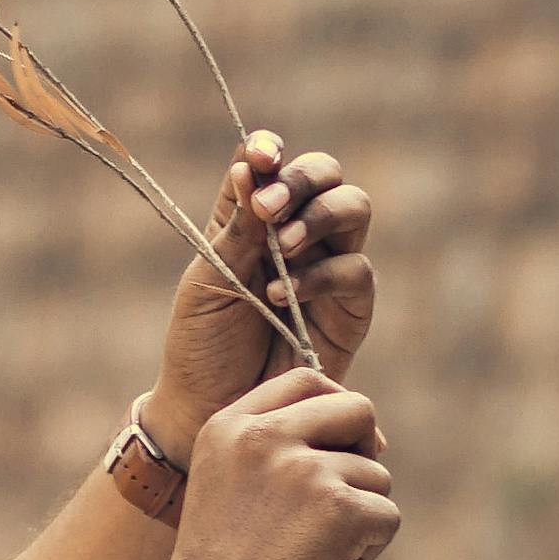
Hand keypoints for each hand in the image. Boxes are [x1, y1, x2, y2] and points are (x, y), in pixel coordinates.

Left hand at [155, 126, 372, 438]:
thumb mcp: (208, 279)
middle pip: (327, 175)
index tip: (261, 155)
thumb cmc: (203, 343)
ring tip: (281, 246)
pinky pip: (355, 271)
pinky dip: (319, 276)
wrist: (213, 408)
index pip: (273, 164)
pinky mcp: (351, 309)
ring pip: (353, 209)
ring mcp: (328, 267)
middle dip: (301, 180)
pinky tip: (281, 296)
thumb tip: (250, 166)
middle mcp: (297, 234)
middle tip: (268, 208)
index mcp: (253, 217)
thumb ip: (235, 228)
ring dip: (318, 217)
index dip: (272, 151)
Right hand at [164, 362, 400, 559]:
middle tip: (340, 499)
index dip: (334, 409)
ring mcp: (304, 470)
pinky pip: (387, 515)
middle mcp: (265, 436)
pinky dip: (369, 549)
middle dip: (363, 452)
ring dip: (360, 515)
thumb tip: (371, 438)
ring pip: (377, 475)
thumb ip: (274, 447)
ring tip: (313, 552)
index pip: (306, 378)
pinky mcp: (340, 510)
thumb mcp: (225, 482)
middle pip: (357, 409)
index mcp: (230, 424)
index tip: (335, 447)